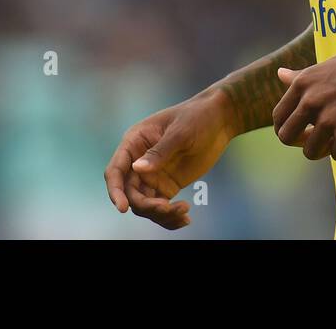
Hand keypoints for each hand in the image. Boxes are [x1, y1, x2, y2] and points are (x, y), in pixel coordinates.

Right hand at [105, 89, 239, 229]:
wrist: (220, 119)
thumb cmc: (197, 117)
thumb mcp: (180, 132)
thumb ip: (160, 152)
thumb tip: (137, 168)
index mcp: (135, 142)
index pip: (116, 171)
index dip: (115, 191)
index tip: (123, 208)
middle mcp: (138, 162)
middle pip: (130, 193)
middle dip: (145, 205)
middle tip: (167, 208)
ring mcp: (152, 176)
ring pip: (145, 204)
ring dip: (160, 214)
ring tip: (183, 211)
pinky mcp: (167, 186)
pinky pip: (162, 207)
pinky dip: (170, 217)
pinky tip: (185, 219)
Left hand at [272, 45, 335, 161]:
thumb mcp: (329, 66)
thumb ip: (302, 76)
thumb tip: (280, 75)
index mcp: (303, 84)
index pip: (279, 117)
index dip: (286, 127)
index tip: (299, 131)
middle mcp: (311, 102)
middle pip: (287, 138)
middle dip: (300, 142)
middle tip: (315, 139)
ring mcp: (329, 121)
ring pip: (311, 152)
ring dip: (324, 148)